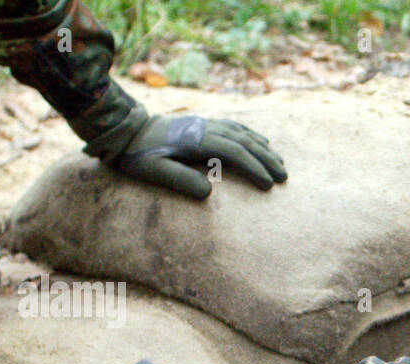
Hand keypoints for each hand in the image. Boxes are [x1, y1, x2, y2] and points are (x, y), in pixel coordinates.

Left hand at [111, 114, 286, 198]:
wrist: (125, 129)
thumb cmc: (138, 154)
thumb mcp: (152, 171)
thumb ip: (179, 180)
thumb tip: (208, 193)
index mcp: (196, 140)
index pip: (233, 152)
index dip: (253, 168)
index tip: (268, 185)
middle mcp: (205, 128)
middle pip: (243, 141)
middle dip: (266, 159)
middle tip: (284, 177)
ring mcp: (205, 124)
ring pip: (242, 133)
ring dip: (263, 148)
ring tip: (280, 163)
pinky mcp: (203, 124)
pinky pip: (234, 126)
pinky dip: (251, 135)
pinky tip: (262, 143)